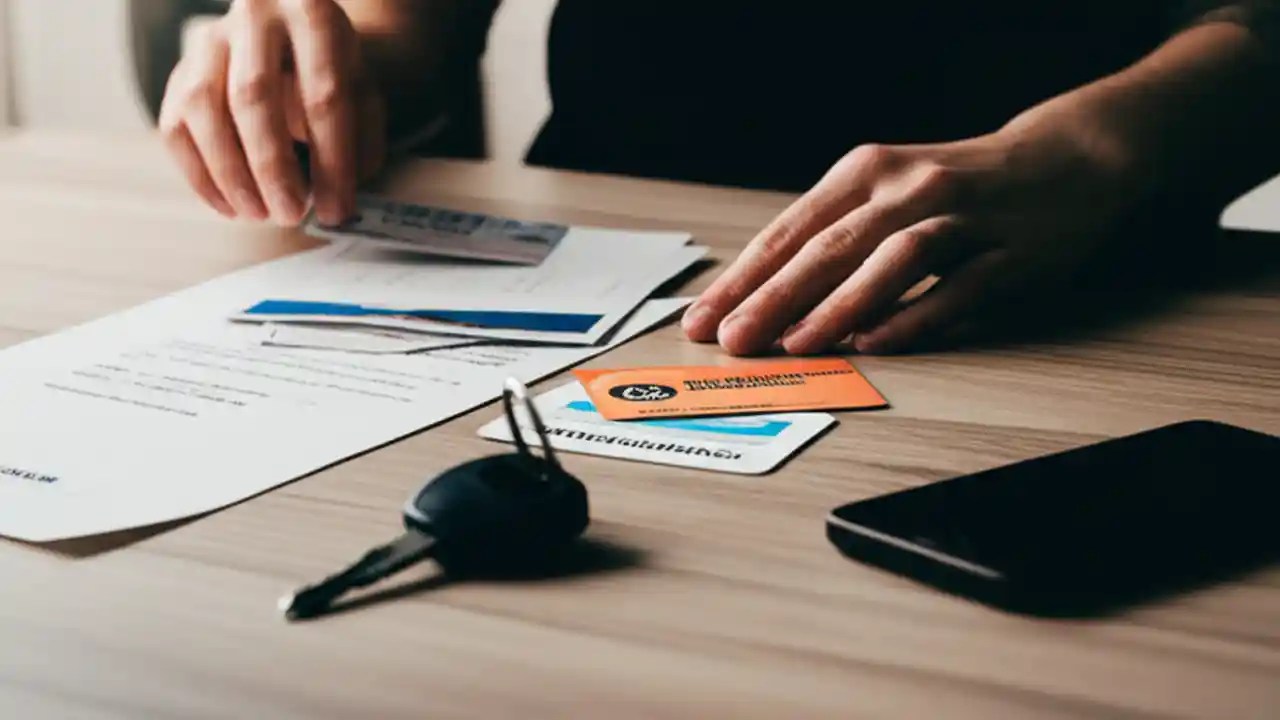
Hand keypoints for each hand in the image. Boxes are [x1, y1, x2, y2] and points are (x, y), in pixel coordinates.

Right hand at [159, 0, 385, 224]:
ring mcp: (209, 39)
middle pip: (253, 96)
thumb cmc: (330, 69)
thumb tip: (341, 198)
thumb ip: (362, 138)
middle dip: (272, 168)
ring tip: (260, 214)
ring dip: (231, 175)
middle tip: (291, 214)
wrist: (290, 31)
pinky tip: (230, 206)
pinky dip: (200, 177)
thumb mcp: (363, 91)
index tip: (337, 210)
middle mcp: (254, 15)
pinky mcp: (180, 71)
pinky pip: (175, 128)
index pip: (322, 95)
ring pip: (203, 110)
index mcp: (312, 13)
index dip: (331, 161)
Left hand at [682, 112, 1136, 355]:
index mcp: (866, 171)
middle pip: (831, 245)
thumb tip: (763, 298)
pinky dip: (914, 318)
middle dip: (774, 296)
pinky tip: (876, 345)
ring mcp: (963, 217)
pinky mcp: (1010, 252)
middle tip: (733, 340)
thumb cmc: (955, 184)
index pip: (791, 230)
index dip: (744, 278)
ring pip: (893, 260)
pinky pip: (957, 288)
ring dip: (840, 305)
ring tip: (795, 344)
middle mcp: (908, 186)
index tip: (704, 319)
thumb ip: (832, 237)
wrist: (1065, 159)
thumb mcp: (885, 191)